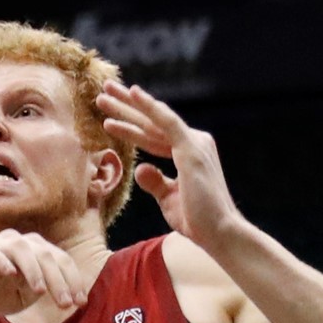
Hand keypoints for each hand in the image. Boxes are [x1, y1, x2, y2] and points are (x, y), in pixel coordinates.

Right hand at [0, 230, 90, 322]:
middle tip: (66, 304)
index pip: (60, 260)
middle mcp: (20, 243)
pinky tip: (11, 275)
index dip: (73, 280)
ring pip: (22, 248)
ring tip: (40, 291)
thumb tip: (55, 290)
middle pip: (46, 254)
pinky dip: (3, 261)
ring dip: (34, 269)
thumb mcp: (22, 297)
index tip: (81, 303)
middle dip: (59, 279)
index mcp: (35, 252)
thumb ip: (38, 291)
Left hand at [94, 81, 239, 245]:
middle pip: (151, 123)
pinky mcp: (191, 148)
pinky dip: (149, 107)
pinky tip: (133, 93)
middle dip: (126, 107)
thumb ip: (155, 182)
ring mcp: (194, 144)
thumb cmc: (197, 220)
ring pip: (153, 121)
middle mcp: (194, 143)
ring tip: (103, 93)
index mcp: (189, 154)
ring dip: (128, 106)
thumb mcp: (169, 199)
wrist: (219, 232)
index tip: (111, 116)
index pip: (154, 136)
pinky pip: (166, 122)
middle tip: (105, 90)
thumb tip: (140, 167)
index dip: (132, 126)